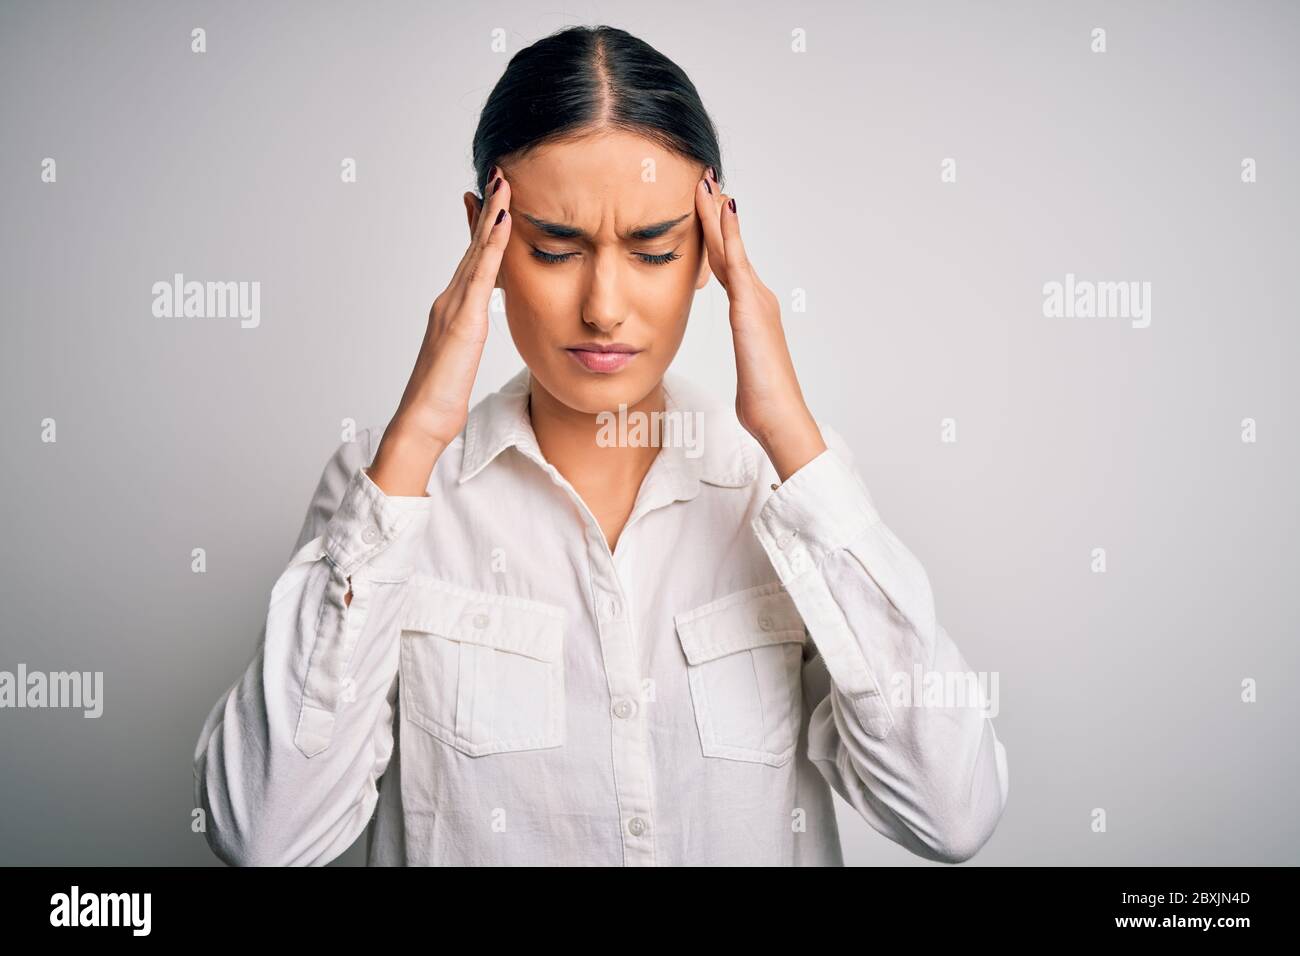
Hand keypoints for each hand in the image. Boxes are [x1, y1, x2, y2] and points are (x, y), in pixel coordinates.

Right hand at [368, 165, 513, 496]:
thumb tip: (476, 331)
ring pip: (476, 252)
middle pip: (473, 246)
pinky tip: (504, 222)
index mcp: (453, 309)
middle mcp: (449, 300)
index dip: (483, 227)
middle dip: (487, 208)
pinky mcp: (461, 321)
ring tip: (506, 183)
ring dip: (492, 215)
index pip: (473, 260)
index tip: (494, 198)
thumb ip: (468, 339)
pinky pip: (481, 275)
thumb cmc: (440, 399)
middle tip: (501, 173)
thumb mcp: (462, 360)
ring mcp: (453, 307)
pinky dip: (492, 245)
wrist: (421, 421)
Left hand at [695, 168, 826, 481]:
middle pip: (729, 247)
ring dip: (718, 213)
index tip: (703, 208)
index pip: (726, 264)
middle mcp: (757, 298)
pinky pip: (736, 261)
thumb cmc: (764, 402)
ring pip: (731, 247)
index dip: (714, 235)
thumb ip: (744, 356)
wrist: (780, 416)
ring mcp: (756, 299)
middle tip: (704, 179)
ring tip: (706, 182)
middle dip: (716, 213)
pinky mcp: (751, 306)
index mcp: (751, 311)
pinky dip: (728, 233)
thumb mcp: (747, 371)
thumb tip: (745, 360)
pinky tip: (722, 208)